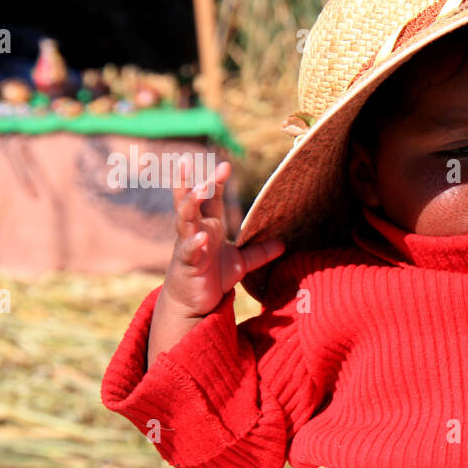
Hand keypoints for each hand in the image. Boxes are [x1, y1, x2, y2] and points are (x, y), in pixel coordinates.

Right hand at [160, 158, 283, 317]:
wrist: (193, 302)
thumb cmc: (212, 277)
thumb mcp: (241, 262)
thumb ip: (259, 252)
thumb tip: (283, 244)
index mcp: (208, 226)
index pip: (210, 199)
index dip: (216, 181)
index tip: (225, 165)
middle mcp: (195, 230)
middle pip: (192, 201)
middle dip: (197, 182)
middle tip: (208, 166)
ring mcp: (188, 245)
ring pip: (184, 220)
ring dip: (191, 203)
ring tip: (202, 188)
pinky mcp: (186, 264)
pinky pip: (188, 250)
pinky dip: (194, 242)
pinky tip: (202, 236)